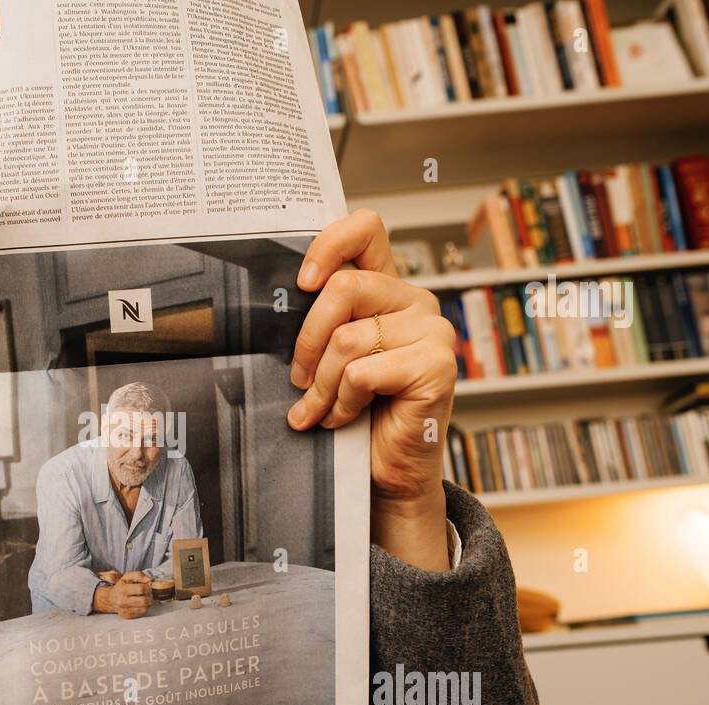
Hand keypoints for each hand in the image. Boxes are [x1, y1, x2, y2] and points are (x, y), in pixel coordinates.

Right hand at [93, 570, 151, 618]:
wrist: (111, 598)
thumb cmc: (122, 586)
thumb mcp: (128, 576)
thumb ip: (139, 575)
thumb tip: (149, 580)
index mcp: (122, 589)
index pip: (141, 589)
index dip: (148, 587)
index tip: (148, 587)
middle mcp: (122, 601)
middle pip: (144, 601)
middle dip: (149, 597)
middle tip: (148, 594)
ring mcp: (124, 610)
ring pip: (144, 609)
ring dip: (147, 603)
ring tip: (144, 599)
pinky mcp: (127, 616)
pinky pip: (141, 613)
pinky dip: (143, 608)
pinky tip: (139, 604)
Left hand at [287, 210, 456, 570]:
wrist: (389, 471)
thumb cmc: (359, 414)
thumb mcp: (333, 359)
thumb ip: (323, 324)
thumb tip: (271, 307)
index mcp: (388, 290)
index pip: (366, 230)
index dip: (329, 245)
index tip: (303, 282)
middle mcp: (415, 302)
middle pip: (344, 289)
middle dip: (307, 341)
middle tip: (298, 380)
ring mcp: (432, 332)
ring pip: (348, 340)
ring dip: (321, 385)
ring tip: (317, 411)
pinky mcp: (436, 366)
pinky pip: (362, 373)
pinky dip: (342, 403)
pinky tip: (344, 419)